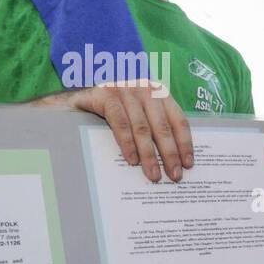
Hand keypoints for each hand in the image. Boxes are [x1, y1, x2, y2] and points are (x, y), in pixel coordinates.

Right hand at [39, 81, 193, 182]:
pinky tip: (132, 160)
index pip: (178, 120)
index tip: (189, 164)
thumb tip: (174, 160)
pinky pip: (120, 124)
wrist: (74, 100)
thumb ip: (155, 127)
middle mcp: (144, 88)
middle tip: (175, 176)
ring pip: (142, 128)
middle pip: (162, 126)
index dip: (185, 143)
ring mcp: (125, 90)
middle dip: (170, 154)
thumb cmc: (112, 110)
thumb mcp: (138, 114)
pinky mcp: (106, 95)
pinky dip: (127, 144)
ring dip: (149, 155)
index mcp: (158, 92)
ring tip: (153, 174)